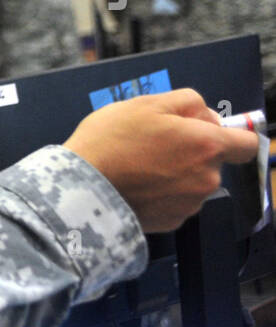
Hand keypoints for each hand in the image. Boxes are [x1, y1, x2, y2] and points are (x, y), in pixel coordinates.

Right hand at [63, 89, 257, 232]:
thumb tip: (207, 117)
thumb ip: (187, 102)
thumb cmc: (110, 141)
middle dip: (191, 154)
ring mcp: (190, 205)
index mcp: (207, 145)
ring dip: (176, 176)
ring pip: (193, 185)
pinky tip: (136, 188)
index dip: (227, 135)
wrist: (80, 190)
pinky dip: (161, 196)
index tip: (200, 133)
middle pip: (213, 164)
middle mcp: (207, 179)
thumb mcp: (145, 104)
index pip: (246, 144)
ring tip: (139, 169)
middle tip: (152, 147)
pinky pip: (175, 204)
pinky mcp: (171, 223)